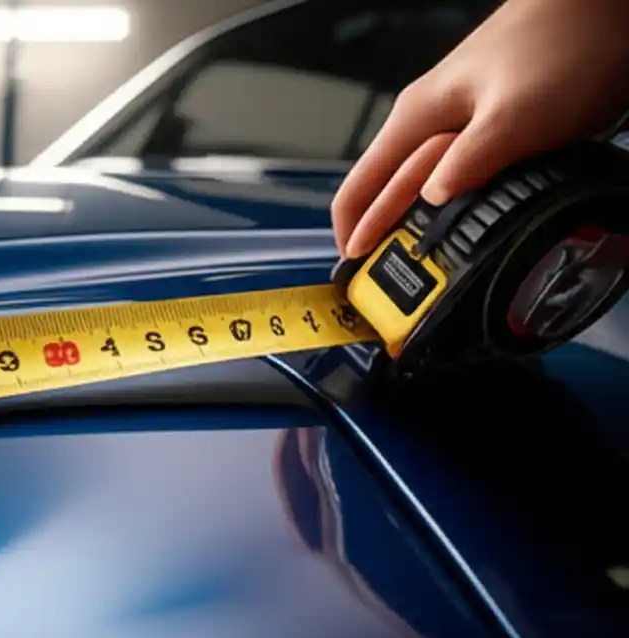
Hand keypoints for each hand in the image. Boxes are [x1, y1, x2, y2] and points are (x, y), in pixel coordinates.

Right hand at [332, 0, 628, 258]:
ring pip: (429, 189)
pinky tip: (481, 228)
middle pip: (390, 195)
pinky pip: (466, 179)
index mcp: (416, 119)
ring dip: (426, 229)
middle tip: (400, 292)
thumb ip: (466, 164)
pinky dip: (465, 210)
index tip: (359, 282)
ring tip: (433, 272)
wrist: (609, 6)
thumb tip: (428, 206)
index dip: (350, 238)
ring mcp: (466, 123)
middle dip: (388, 243)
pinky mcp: (500, 127)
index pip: (357, 190)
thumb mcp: (512, 117)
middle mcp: (432, 122)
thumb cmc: (563, 46)